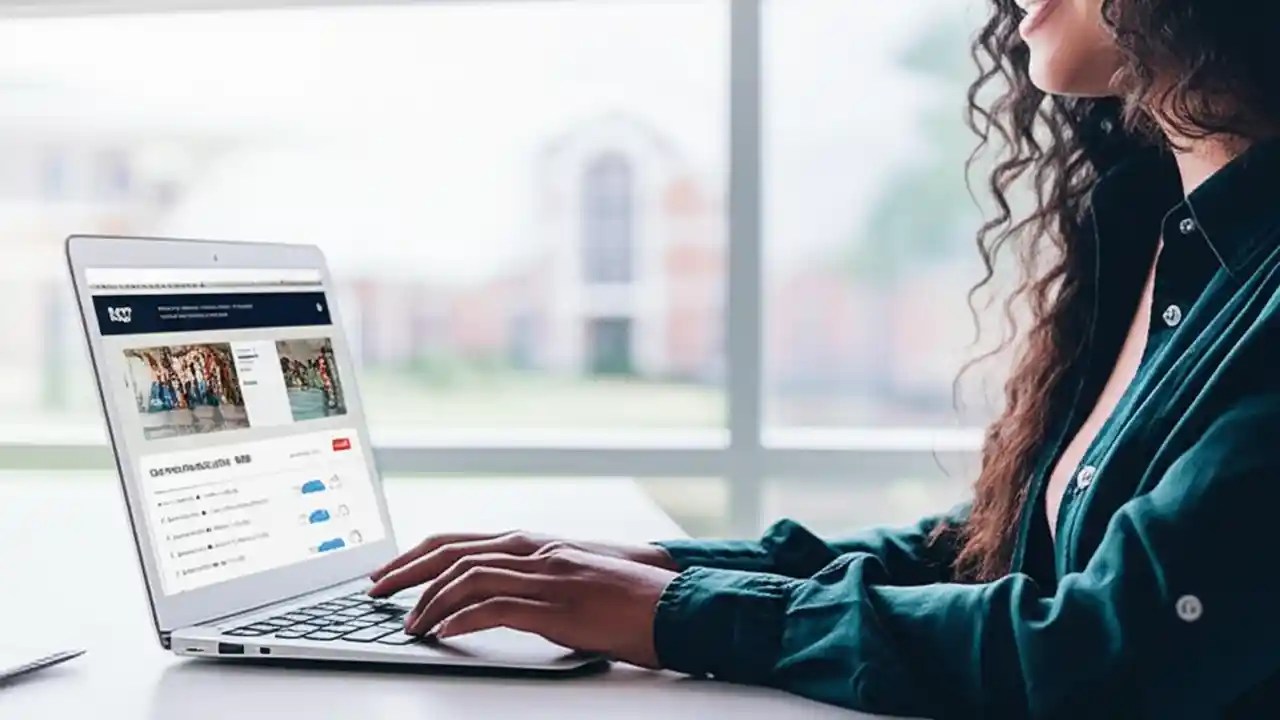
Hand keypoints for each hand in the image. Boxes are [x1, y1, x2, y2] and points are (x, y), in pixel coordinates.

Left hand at [368, 530, 677, 597]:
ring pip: (468, 578)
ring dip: (430, 603)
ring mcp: (545, 577)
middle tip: (374, 595)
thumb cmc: (624, 595)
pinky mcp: (558, 606)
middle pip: (452, 553)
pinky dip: (463, 620)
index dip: (415, 556)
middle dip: (406, 573)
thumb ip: (531, 580)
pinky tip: (445, 634)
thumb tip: (490, 597)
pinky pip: (496, 608)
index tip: (386, 574)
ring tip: (411, 625)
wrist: (672, 603)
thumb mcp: (569, 577)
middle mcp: (533, 553)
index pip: (459, 542)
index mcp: (533, 545)